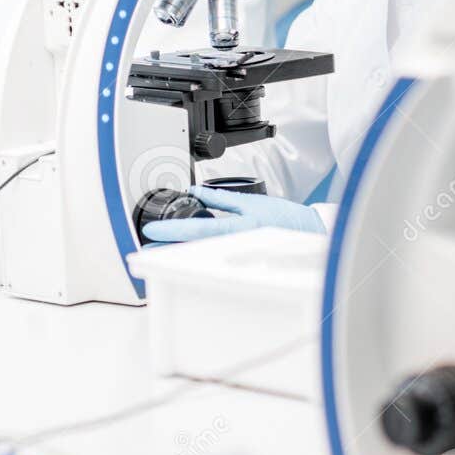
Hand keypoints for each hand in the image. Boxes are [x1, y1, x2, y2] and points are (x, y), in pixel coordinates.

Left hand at [141, 185, 324, 242]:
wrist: (308, 236)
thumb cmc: (285, 220)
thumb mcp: (251, 202)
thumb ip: (220, 199)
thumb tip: (196, 192)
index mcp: (238, 229)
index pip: (196, 230)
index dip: (171, 232)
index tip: (151, 232)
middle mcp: (234, 246)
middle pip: (192, 250)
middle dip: (167, 249)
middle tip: (146, 248)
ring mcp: (236, 257)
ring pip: (199, 257)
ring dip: (178, 254)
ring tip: (159, 250)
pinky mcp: (238, 262)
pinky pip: (211, 260)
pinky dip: (195, 256)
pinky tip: (183, 254)